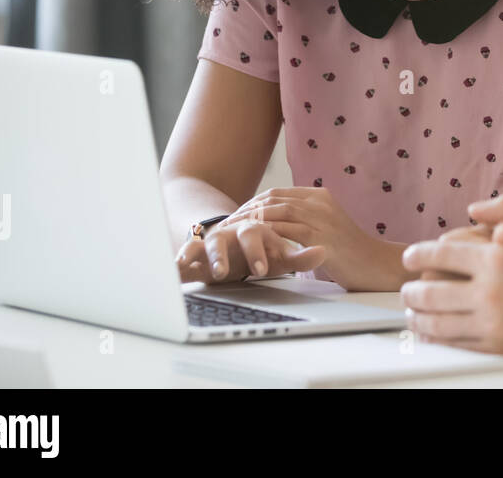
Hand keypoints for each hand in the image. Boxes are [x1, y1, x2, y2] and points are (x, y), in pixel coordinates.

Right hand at [175, 217, 326, 283]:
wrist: (228, 251)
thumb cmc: (256, 255)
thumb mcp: (278, 259)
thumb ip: (300, 258)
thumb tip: (324, 252)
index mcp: (256, 230)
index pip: (261, 233)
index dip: (262, 250)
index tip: (264, 270)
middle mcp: (234, 233)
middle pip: (240, 234)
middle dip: (247, 250)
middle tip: (255, 271)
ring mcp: (213, 242)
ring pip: (210, 243)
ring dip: (214, 255)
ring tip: (218, 272)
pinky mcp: (194, 255)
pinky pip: (185, 254)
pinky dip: (180, 261)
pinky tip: (178, 268)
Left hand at [218, 186, 397, 290]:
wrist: (377, 265)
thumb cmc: (351, 254)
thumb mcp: (326, 230)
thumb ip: (305, 224)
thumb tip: (277, 229)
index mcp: (320, 196)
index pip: (277, 193)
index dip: (252, 203)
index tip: (234, 217)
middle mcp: (320, 202)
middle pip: (272, 199)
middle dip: (245, 211)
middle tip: (225, 226)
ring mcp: (322, 218)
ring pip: (277, 211)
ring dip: (251, 222)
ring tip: (231, 235)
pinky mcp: (322, 237)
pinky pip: (287, 231)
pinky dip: (266, 235)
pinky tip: (251, 245)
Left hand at [400, 193, 502, 360]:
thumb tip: (471, 209)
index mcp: (497, 259)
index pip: (441, 255)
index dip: (417, 256)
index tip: (408, 258)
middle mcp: (490, 292)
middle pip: (431, 292)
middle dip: (410, 291)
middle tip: (404, 290)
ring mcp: (494, 323)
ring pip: (438, 323)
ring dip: (417, 318)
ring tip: (411, 314)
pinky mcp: (501, 347)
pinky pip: (457, 345)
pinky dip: (437, 341)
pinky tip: (433, 335)